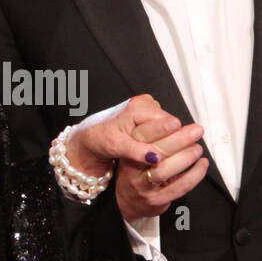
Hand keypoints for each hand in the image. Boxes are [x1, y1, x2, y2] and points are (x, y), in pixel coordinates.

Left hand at [63, 95, 184, 176]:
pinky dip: (157, 139)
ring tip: (147, 150)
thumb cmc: (99, 139)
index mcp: (139, 106)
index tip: (164, 155)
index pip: (169, 124)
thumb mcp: (116, 146)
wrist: (90, 138)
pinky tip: (146, 146)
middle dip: (166, 141)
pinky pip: (162, 129)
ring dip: (161, 141)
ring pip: (168, 128)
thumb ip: (136, 151)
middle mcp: (146, 103)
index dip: (169, 140)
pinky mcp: (149, 115)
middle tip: (153, 155)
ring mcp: (148, 108)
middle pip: (171, 125)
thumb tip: (156, 158)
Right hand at [115, 113, 207, 225]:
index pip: (142, 135)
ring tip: (198, 148)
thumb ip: (155, 136)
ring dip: (186, 156)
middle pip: (156, 151)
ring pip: (165, 170)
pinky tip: (202, 165)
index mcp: (129, 149)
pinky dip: (194, 174)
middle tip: (196, 131)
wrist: (127, 201)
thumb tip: (182, 126)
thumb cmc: (139, 169)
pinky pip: (179, 187)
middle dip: (179, 139)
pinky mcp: (156, 199)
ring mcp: (143, 185)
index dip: (160, 127)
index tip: (176, 122)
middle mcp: (133, 167)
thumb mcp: (139, 149)